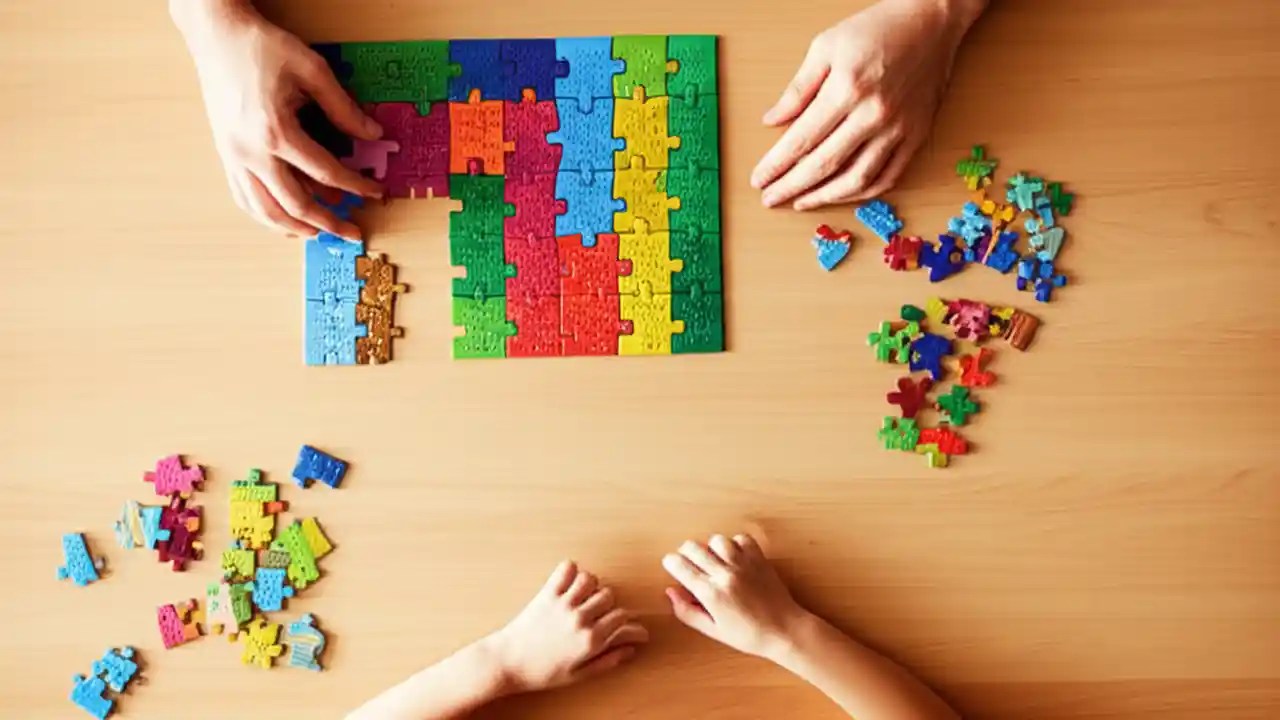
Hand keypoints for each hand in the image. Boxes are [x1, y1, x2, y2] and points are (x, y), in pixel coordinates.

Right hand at [171, 0, 382, 237]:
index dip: (355, 185)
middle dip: (328, 222)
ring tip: (319, 233)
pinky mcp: (224, 155)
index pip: (325, 172)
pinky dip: (265, 216)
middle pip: (295, 204)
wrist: (216, 35)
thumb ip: (344, 108)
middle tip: (352, 232)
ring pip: (264, 210)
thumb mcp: (313, 71)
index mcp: (276, 131)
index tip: (375, 192)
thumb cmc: (261, 47)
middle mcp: (251, 152)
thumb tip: (373, 134)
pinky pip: (243, 197)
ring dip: (295, 228)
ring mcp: (233, 157)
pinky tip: (283, 221)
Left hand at [487, 561, 647, 692]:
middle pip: (609, 596)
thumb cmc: (540, 673)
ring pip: (591, 579)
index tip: (630, 626)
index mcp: (590, 640)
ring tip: (583, 597)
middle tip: (599, 613)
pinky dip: (571, 570)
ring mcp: (563, 604)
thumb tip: (630, 650)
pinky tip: (569, 582)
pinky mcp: (547, 594)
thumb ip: (607, 661)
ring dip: (591, 586)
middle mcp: (580, 618)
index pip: (622, 618)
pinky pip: (566, 569)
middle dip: (608, 605)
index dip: (628, 623)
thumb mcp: (579, 674)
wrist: (507, 663)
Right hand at [663, 534, 810, 660]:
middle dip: (685, 553)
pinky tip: (734, 558)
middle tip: (689, 564)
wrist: (785, 630)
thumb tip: (671, 591)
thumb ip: (688, 612)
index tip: (672, 566)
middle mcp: (726, 574)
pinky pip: (740, 539)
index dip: (670, 563)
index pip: (680, 566)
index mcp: (712, 594)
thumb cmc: (749, 635)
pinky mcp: (759, 558)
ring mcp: (743, 564)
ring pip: (716, 539)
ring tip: (714, 562)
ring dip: (710, 548)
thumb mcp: (713, 630)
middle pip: (693, 547)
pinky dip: (734, 544)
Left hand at [751, 0, 987, 209]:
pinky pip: (888, 177)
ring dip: (825, 197)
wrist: (931, 21)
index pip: (802, 140)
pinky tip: (841, 194)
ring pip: (857, 180)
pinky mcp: (916, 136)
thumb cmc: (876, 29)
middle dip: (792, 187)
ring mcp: (898, 129)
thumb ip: (798, 89)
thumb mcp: (825, 47)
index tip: (759, 180)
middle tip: (770, 198)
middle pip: (824, 165)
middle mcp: (873, 114)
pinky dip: (862, 193)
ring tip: (801, 201)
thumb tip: (771, 121)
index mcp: (846, 89)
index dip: (777, 165)